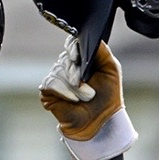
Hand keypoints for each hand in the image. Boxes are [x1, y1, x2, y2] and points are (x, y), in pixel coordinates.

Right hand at [39, 37, 135, 159]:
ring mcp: (55, 79)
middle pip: (65, 58)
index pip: (71, 44)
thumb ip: (102, 51)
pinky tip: (73, 99)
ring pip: (59, 71)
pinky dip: (64, 91)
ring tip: (87, 97)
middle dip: (77, 71)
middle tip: (89, 88)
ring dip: (75, 86)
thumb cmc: (107, 96)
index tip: (78, 55)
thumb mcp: (111, 69)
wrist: (100, 122)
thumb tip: (94, 37)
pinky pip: (51, 83)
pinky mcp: (47, 92)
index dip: (73, 47)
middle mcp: (66, 66)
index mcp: (80, 59)